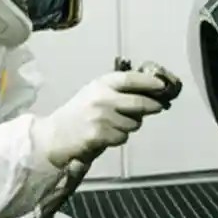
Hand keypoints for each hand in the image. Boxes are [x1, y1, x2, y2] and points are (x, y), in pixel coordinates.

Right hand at [31, 70, 166, 167]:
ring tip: (114, 125)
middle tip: (158, 107)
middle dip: (152, 106)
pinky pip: (123, 137)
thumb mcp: (96, 94)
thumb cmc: (79, 114)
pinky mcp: (99, 134)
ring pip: (133, 123)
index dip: (149, 82)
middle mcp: (101, 98)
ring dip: (131, 126)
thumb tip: (151, 94)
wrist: (55, 135)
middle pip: (138, 103)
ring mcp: (100, 117)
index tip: (162, 85)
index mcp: (100, 84)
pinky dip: (119, 138)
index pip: (130, 79)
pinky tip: (106, 135)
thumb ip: (118, 92)